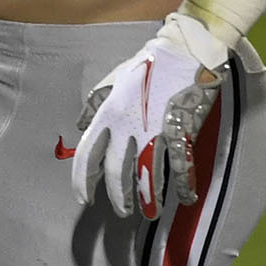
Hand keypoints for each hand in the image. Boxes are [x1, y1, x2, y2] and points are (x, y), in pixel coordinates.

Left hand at [70, 16, 224, 219]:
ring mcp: (154, 129)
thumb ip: (95, 103)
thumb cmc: (149, 65)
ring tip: (149, 213)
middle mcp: (127, 124)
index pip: (87, 152)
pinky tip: (185, 198)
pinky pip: (180, 165)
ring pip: (147, 173)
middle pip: (116, 170)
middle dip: (117, 196)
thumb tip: (81, 124)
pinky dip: (183, 184)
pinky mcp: (180, 130)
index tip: (84, 197)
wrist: (184, 51)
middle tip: (121, 211)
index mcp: (108, 113)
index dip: (83, 179)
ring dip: (148, 198)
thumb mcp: (114, 80)